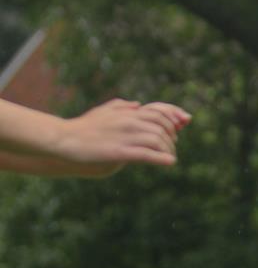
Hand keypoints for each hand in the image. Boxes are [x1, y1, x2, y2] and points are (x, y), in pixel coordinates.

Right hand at [54, 99, 191, 175]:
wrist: (64, 139)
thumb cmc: (83, 127)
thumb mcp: (103, 111)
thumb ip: (121, 106)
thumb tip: (137, 104)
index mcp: (127, 112)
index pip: (160, 110)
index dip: (175, 118)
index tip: (183, 124)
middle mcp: (128, 121)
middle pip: (163, 125)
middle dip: (172, 136)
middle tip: (172, 146)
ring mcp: (124, 136)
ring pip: (157, 140)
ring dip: (168, 149)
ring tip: (170, 156)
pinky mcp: (119, 151)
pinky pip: (146, 154)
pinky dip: (161, 158)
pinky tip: (170, 162)